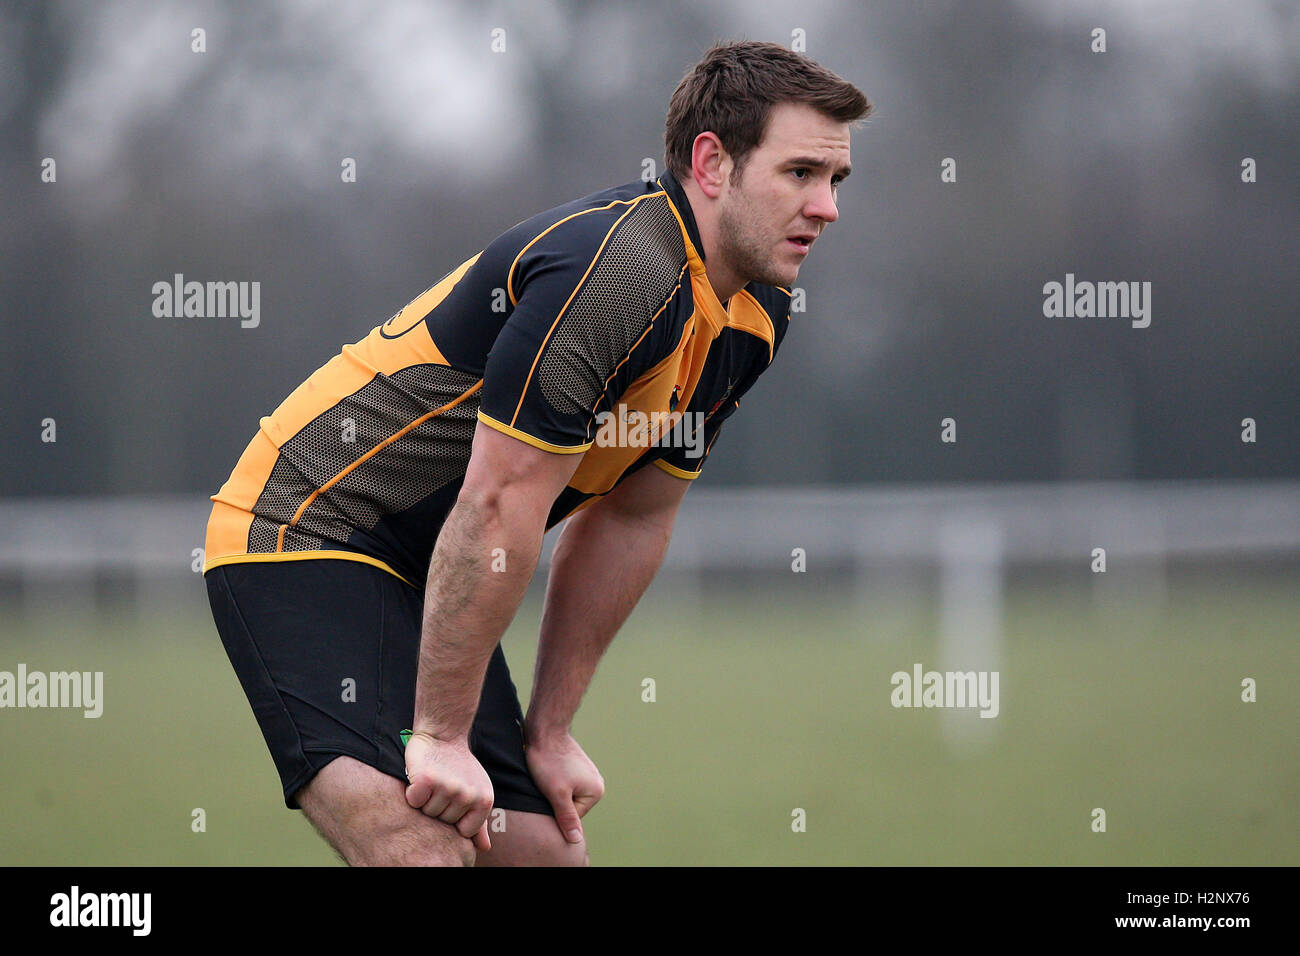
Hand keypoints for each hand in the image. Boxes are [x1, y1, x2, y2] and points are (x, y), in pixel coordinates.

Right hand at [403, 732, 493, 851]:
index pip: (464, 832)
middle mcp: (467, 795)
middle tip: (443, 786)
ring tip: (434, 781)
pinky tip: (421, 777)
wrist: (443, 734)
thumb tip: (484, 848)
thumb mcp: (476, 792)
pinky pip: (414, 801)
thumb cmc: (459, 766)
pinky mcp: (426, 780)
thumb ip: (479, 822)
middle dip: (439, 808)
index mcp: (484, 801)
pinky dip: (413, 792)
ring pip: (428, 814)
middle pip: (444, 823)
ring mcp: (448, 787)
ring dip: (426, 800)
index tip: (454, 801)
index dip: (455, 820)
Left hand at [525, 731, 604, 843]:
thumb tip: (575, 840)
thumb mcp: (556, 794)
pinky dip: (554, 781)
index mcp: (596, 791)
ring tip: (547, 776)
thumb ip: (567, 818)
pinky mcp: (576, 767)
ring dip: (554, 791)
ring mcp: (587, 774)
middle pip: (571, 807)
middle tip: (547, 784)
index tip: (549, 793)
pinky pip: (565, 783)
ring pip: (566, 795)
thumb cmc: (549, 761)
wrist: (545, 731)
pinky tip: (548, 771)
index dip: (556, 810)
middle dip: (556, 800)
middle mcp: (596, 783)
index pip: (573, 817)